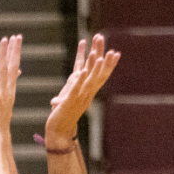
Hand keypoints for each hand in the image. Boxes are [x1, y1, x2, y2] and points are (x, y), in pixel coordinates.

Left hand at [0, 35, 21, 138]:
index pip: (13, 69)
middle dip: (14, 50)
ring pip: (4, 71)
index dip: (14, 55)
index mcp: (8, 90)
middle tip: (17, 36)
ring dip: (4, 55)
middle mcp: (8, 90)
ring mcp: (2, 95)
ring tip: (4, 40)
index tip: (15, 42)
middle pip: (12, 66)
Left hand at [43, 35, 119, 149]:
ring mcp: (79, 98)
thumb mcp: (66, 99)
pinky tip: (83, 70)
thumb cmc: (62, 116)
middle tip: (103, 40)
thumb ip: (67, 92)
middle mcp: (86, 93)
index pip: (99, 74)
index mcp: (87, 91)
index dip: (107, 63)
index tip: (115, 51)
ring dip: (93, 66)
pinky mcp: (69, 101)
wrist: (59, 133)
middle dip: (101, 56)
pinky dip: (79, 80)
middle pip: (97, 72)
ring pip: (89, 79)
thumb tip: (64, 90)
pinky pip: (76, 89)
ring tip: (98, 53)